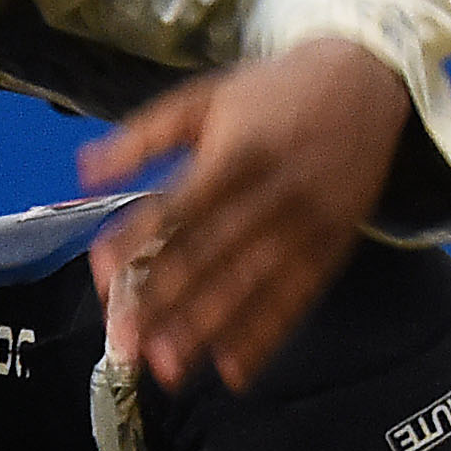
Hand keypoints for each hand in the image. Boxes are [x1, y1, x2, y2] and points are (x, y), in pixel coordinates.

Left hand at [78, 41, 408, 390]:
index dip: (138, 242)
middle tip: (126, 344)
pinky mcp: (332, 247)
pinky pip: (296, 299)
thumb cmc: (272, 93)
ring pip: (251, 285)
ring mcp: (306, 224)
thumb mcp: (203, 98)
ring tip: (169, 368)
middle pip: (210, 255)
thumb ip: (143, 136)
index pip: (178, 207)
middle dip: (165, 303)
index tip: (101, 276)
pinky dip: (266, 337)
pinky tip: (234, 370)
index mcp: (235, 153)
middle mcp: (272, 193)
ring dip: (208, 331)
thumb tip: (84, 170)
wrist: (367, 80)